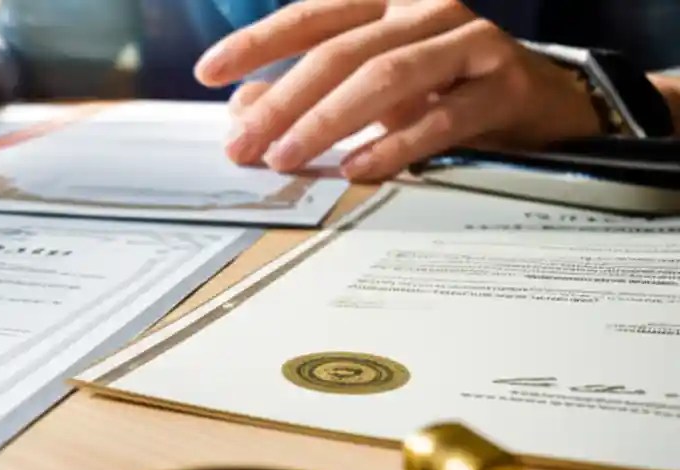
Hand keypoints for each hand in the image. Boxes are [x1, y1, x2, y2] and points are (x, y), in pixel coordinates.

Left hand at [194, 0, 603, 180]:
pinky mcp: (504, 85)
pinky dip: (393, 144)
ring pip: (385, 75)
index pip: (311, 14)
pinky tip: (356, 167)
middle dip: (282, 100)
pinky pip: (441, 117)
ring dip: (327, 119)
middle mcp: (427, 10)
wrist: (547, 104)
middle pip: (339, 50)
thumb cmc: (447, 91)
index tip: (208, 73)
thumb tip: (242, 112)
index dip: (257, 44)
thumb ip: (306, 95)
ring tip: (287, 156)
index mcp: (389, 1)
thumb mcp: (371, 91)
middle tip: (243, 143)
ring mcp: (469, 43)